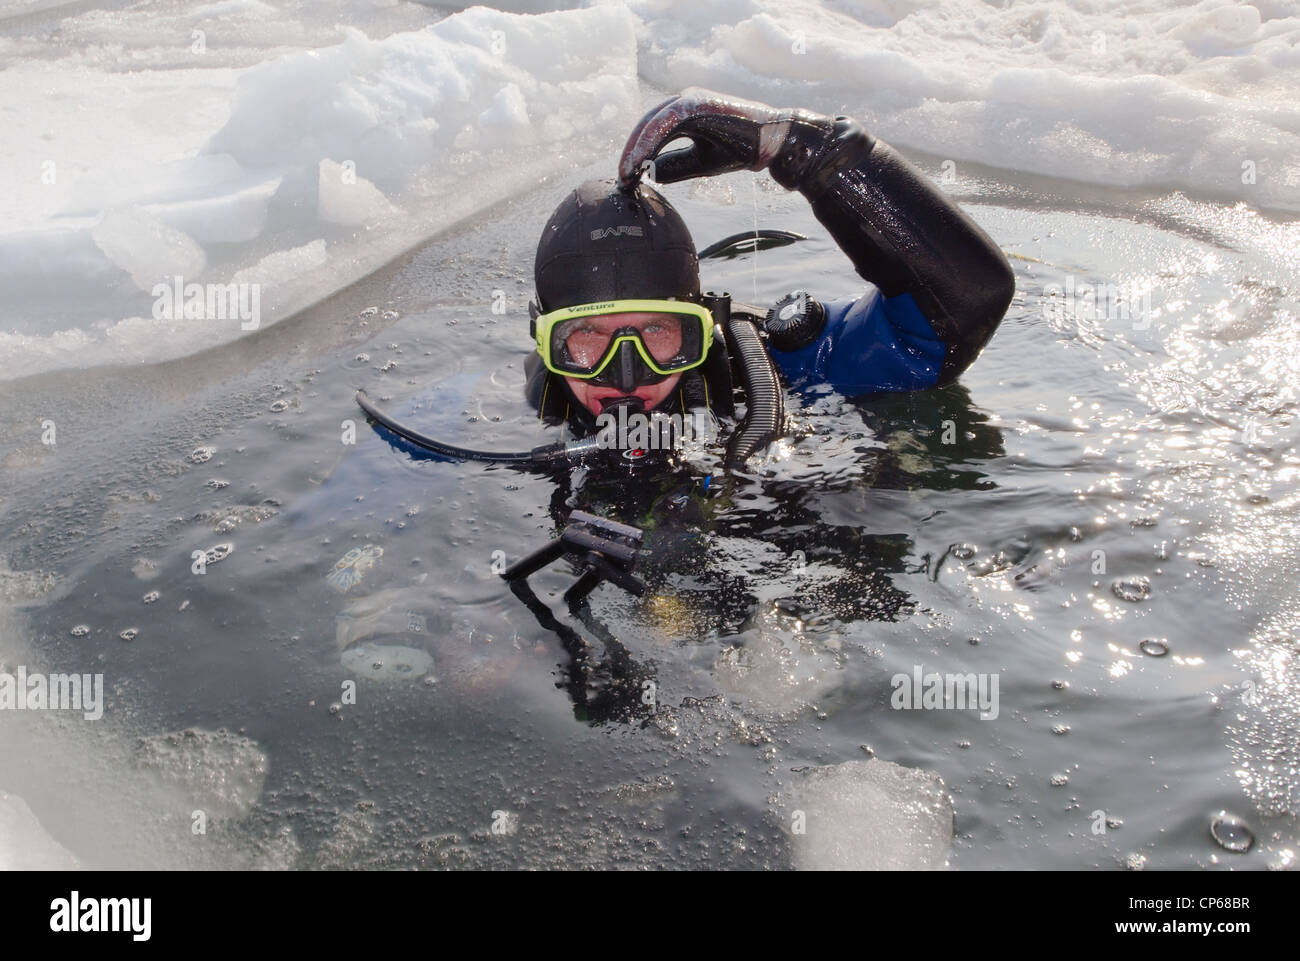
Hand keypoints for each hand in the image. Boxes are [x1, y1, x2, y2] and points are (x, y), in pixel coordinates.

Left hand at [617, 87, 808, 187]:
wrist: (768, 142)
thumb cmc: (737, 150)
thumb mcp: (699, 163)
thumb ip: (674, 166)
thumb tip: (649, 175)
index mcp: (684, 113)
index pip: (651, 131)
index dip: (636, 153)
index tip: (627, 176)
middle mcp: (684, 102)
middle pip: (646, 126)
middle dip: (631, 152)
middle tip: (622, 179)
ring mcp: (689, 100)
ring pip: (651, 124)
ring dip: (635, 150)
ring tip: (627, 174)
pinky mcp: (695, 104)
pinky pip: (663, 123)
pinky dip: (648, 143)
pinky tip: (640, 162)